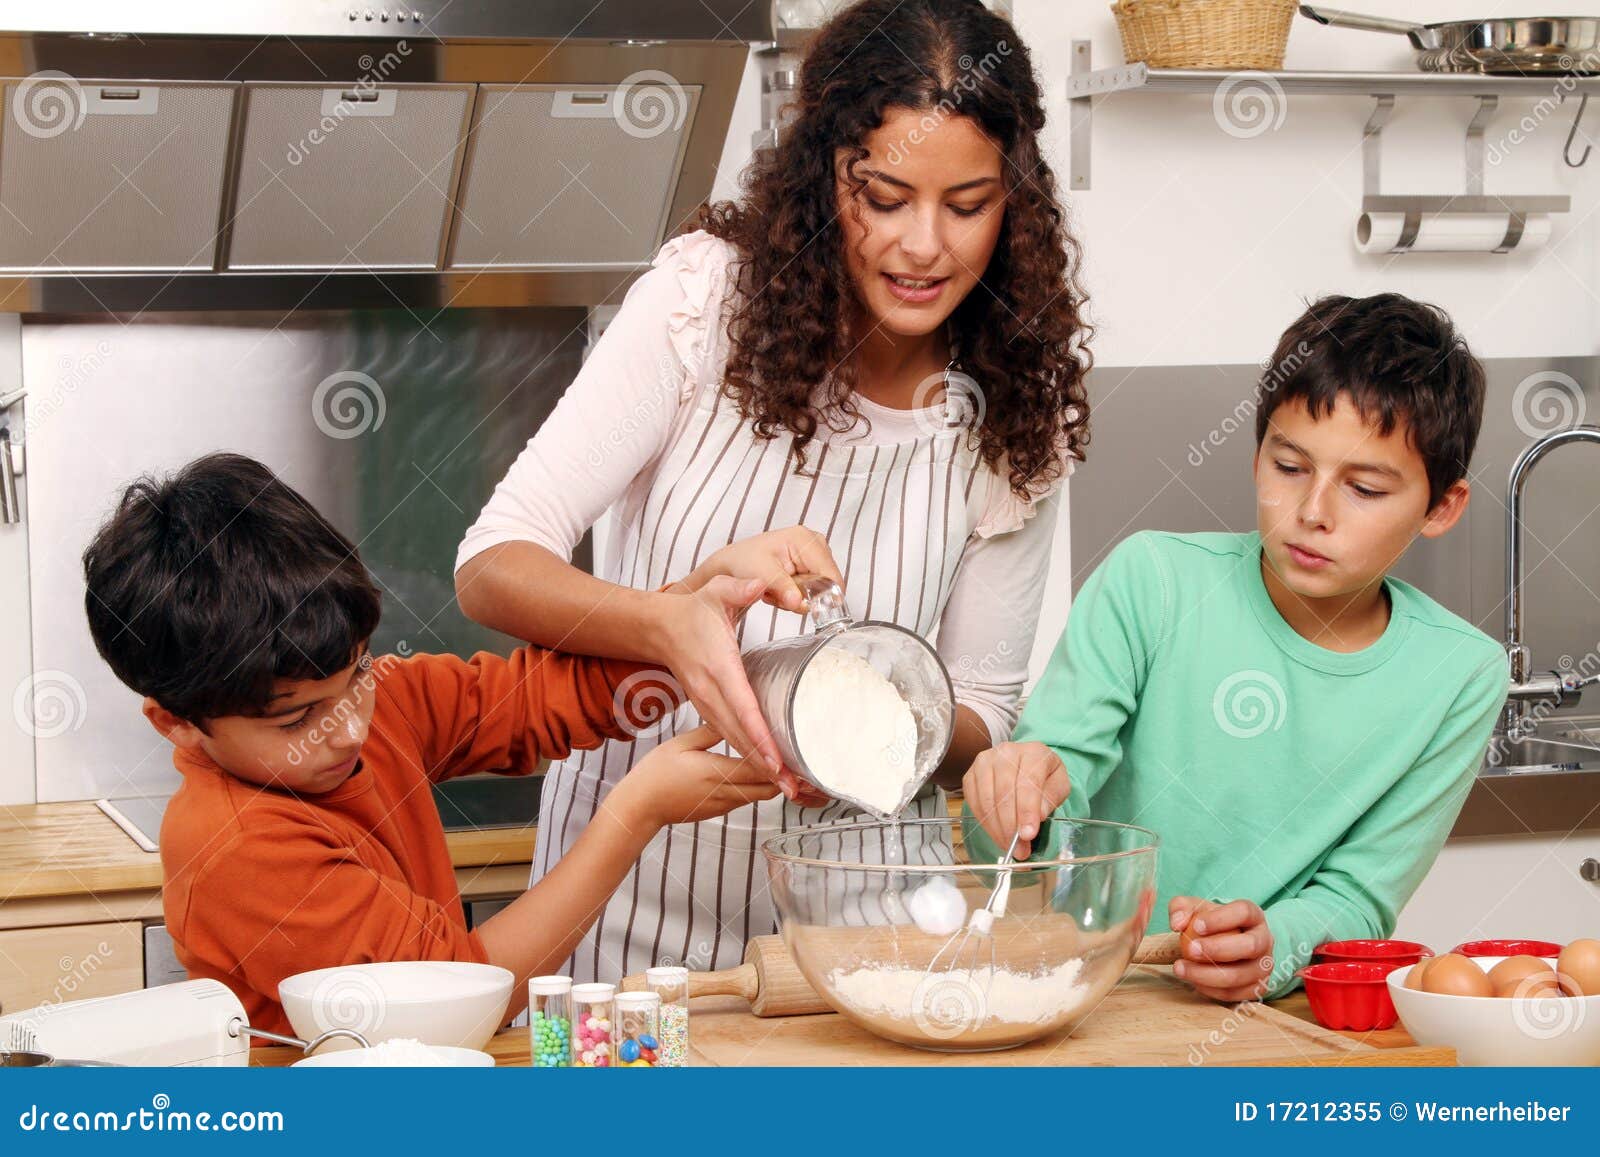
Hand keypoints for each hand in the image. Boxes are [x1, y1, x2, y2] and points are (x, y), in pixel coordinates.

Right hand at [613, 724, 781, 828]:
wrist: (641, 806)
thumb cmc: (656, 774)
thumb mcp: (681, 744)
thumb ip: (710, 732)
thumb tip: (730, 720)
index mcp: (717, 772)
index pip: (759, 768)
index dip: (781, 762)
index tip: (796, 753)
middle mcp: (726, 792)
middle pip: (768, 788)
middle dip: (785, 776)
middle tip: (799, 759)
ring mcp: (724, 804)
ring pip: (760, 796)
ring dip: (774, 783)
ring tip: (786, 766)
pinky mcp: (720, 810)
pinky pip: (747, 799)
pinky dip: (758, 789)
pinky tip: (761, 776)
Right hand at [652, 574, 785, 776]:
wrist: (660, 628)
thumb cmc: (693, 611)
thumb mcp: (716, 591)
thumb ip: (739, 588)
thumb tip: (759, 584)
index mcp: (718, 668)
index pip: (742, 706)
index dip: (760, 734)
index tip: (777, 758)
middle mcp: (711, 693)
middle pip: (739, 734)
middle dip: (765, 763)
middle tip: (793, 787)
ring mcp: (706, 705)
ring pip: (734, 740)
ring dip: (758, 765)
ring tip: (787, 786)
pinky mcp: (707, 709)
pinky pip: (729, 736)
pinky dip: (748, 754)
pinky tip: (769, 768)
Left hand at [677, 526, 844, 613]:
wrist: (732, 563)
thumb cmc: (743, 562)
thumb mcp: (761, 575)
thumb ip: (783, 589)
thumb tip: (801, 603)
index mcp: (805, 539)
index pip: (830, 574)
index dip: (823, 596)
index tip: (803, 606)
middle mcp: (814, 543)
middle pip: (827, 583)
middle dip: (804, 596)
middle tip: (779, 594)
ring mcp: (814, 553)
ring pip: (820, 589)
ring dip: (798, 596)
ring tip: (776, 590)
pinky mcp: (810, 564)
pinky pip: (812, 589)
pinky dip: (796, 594)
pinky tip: (780, 589)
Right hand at [961, 741, 1069, 859]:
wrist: (1027, 765)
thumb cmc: (1044, 777)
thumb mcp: (1059, 785)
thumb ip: (1051, 798)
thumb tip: (1038, 815)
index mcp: (1033, 751)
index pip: (1028, 782)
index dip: (1027, 811)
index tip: (1028, 835)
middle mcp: (1006, 752)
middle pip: (1004, 792)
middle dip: (1011, 826)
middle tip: (1020, 849)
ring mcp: (984, 762)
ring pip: (986, 799)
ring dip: (997, 829)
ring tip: (1009, 846)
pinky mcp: (970, 774)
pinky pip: (974, 803)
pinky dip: (985, 823)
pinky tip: (997, 834)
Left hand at [1169, 896, 1274, 1002]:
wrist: (1223, 945)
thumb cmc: (1209, 924)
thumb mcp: (1193, 909)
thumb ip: (1181, 909)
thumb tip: (1176, 923)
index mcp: (1253, 915)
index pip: (1244, 912)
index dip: (1221, 919)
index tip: (1196, 925)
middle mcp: (1265, 940)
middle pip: (1250, 946)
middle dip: (1217, 949)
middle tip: (1189, 949)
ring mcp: (1263, 967)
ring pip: (1240, 975)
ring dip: (1207, 974)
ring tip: (1180, 968)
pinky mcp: (1257, 988)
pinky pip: (1235, 994)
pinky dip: (1211, 990)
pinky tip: (1192, 981)